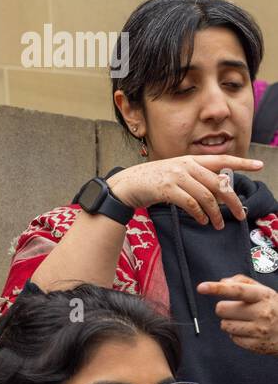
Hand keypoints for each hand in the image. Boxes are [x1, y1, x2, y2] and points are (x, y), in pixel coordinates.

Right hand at [106, 155, 260, 229]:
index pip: (220, 159)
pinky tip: (203, 221)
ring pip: (206, 196)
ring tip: (219, 224)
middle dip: (232, 201)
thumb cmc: (150, 181)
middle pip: (218, 183)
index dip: (241, 162)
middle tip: (240, 214)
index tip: (259, 165)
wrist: (125, 185)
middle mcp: (185, 165)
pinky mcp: (167, 189)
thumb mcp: (174, 173)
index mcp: (189, 160)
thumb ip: (194, 177)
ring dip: (215, 214)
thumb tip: (218, 187)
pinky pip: (191, 204)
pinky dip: (200, 215)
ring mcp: (176, 176)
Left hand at [197, 274, 277, 354]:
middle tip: (237, 310)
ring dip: (229, 322)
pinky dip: (237, 335)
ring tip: (245, 321)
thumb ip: (242, 282)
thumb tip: (222, 282)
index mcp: (263, 296)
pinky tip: (249, 331)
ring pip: (224, 325)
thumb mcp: (264, 291)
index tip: (201, 287)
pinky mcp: (256, 345)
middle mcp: (262, 312)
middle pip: (222, 309)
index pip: (237, 290)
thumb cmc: (274, 308)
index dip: (217, 288)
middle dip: (224, 309)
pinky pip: (233, 338)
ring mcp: (260, 330)